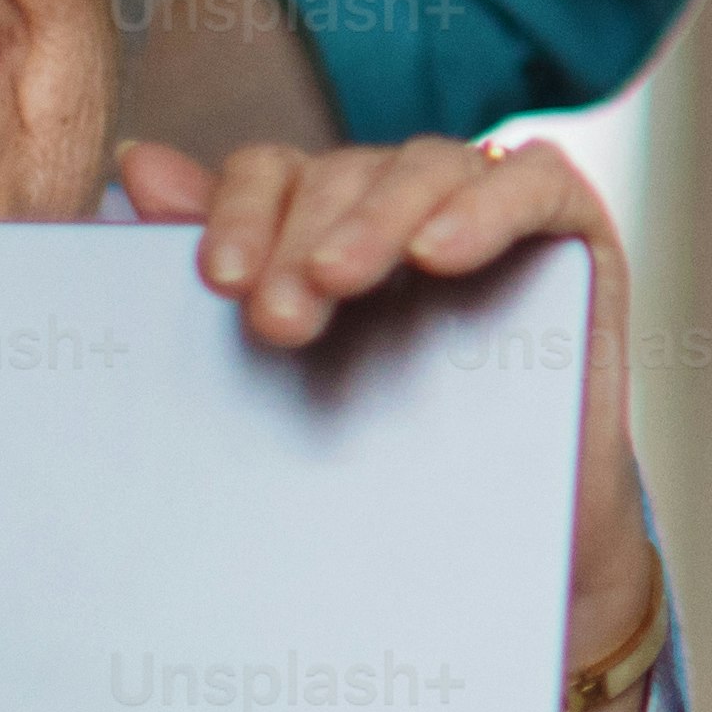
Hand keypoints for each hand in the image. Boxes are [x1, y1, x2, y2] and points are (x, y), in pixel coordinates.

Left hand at [125, 131, 658, 711]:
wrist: (497, 547)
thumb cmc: (387, 453)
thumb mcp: (292, 369)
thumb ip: (233, 267)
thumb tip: (139, 165)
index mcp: (332, 218)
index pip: (276, 171)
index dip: (242, 211)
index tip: (220, 283)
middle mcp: (409, 200)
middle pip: (346, 170)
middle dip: (304, 237)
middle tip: (280, 317)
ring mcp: (493, 204)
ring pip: (430, 165)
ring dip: (377, 218)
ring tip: (342, 280)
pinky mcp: (572, 227)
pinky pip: (533, 182)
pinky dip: (487, 206)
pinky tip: (440, 253)